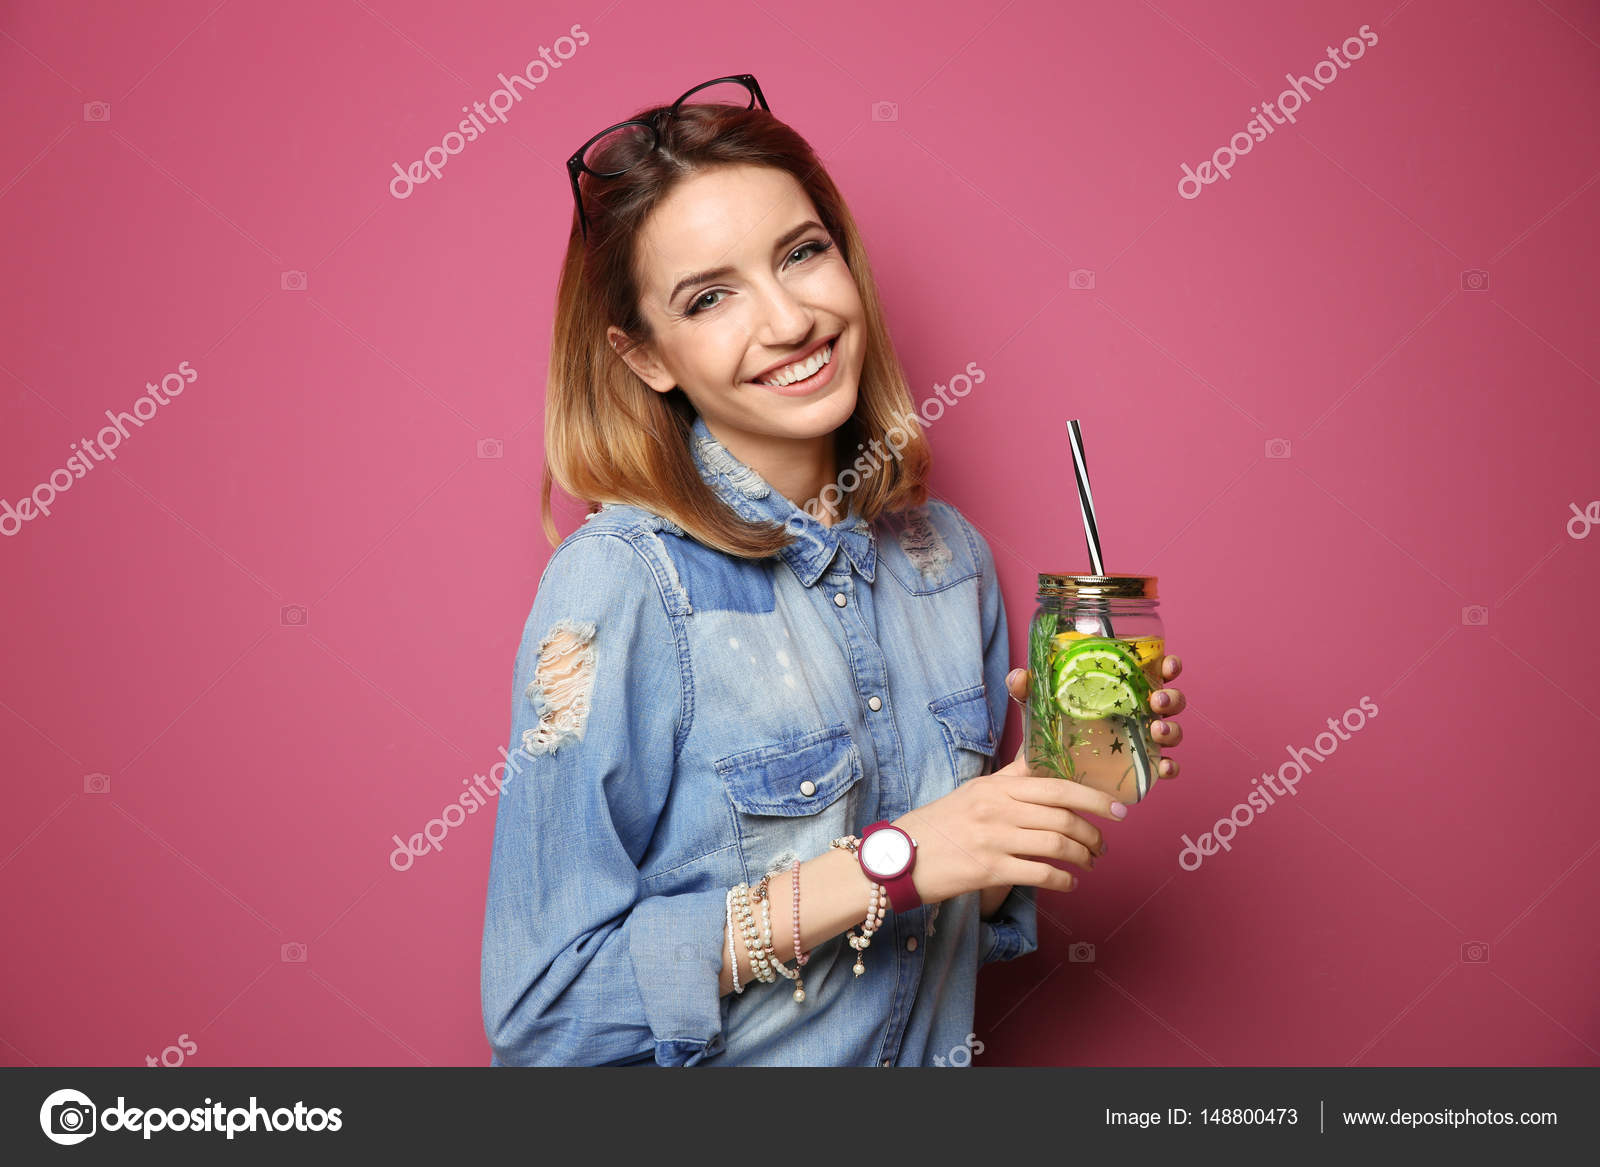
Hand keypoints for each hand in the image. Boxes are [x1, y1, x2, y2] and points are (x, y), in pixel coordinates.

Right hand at [894, 689, 1124, 904]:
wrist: (898, 857)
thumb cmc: (939, 826)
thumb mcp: (973, 793)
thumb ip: (1010, 781)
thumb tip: (1045, 770)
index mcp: (996, 785)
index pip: (1055, 782)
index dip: (1093, 795)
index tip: (1117, 807)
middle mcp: (997, 807)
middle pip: (1063, 813)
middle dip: (1094, 831)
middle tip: (1104, 843)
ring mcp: (993, 838)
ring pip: (1057, 844)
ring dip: (1083, 856)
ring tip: (1089, 863)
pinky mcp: (989, 870)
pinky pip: (1040, 874)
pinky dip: (1064, 881)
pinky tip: (1069, 884)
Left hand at [1006, 656, 1185, 780]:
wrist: (1040, 770)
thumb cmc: (1049, 726)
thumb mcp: (1037, 706)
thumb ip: (1028, 690)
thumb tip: (1019, 676)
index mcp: (1121, 688)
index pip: (1153, 671)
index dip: (1168, 666)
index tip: (1167, 666)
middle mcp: (1138, 711)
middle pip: (1170, 700)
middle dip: (1171, 698)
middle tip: (1156, 700)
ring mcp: (1141, 740)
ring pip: (1172, 731)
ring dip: (1172, 729)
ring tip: (1156, 730)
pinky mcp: (1139, 768)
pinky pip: (1164, 767)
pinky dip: (1171, 766)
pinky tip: (1164, 766)